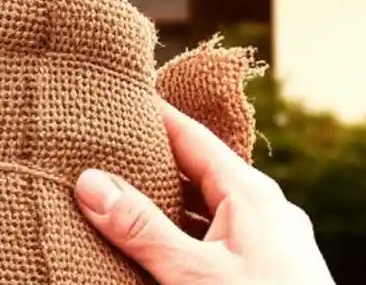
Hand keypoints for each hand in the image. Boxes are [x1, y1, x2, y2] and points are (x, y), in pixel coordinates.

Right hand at [75, 103, 333, 283]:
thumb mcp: (192, 273)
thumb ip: (142, 228)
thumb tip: (90, 181)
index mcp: (252, 194)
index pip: (192, 135)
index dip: (154, 116)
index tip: (118, 99)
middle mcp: (268, 209)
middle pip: (201, 171)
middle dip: (154, 163)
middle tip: (104, 149)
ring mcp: (275, 242)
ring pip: (212, 209)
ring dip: (170, 205)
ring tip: (121, 198)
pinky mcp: (274, 271)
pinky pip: (223, 238)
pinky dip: (189, 234)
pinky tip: (162, 250)